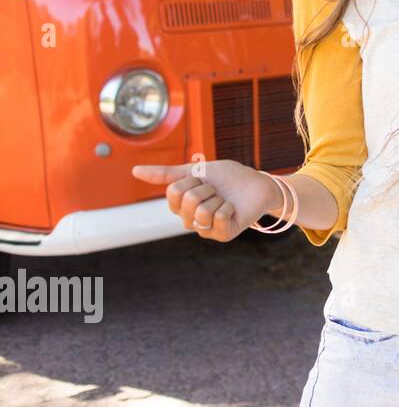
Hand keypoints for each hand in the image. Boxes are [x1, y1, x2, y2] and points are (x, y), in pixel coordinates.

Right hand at [132, 160, 280, 241]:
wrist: (257, 183)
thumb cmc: (226, 178)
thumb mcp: (195, 171)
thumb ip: (166, 174)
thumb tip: (134, 170)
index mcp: (180, 206)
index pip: (173, 192)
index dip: (192, 180)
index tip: (203, 180)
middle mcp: (190, 221)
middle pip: (188, 200)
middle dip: (207, 189)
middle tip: (217, 191)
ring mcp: (206, 230)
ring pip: (202, 210)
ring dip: (218, 198)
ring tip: (225, 200)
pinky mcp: (223, 235)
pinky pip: (219, 218)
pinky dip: (228, 207)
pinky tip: (233, 208)